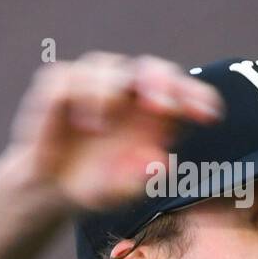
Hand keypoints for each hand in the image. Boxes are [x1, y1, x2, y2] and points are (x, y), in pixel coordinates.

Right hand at [8, 53, 223, 212]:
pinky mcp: (60, 85)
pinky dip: (72, 97)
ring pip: (105, 65)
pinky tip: (78, 124)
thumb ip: (136, 181)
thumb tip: (159, 162)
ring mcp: (94, 84)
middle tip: (162, 107)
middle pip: (151, 68)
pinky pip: (66, 77)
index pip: (184, 92)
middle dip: (160, 81)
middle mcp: (129, 93)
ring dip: (105, 91)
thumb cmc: (95, 185)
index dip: (197, 97)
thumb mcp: (115, 193)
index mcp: (157, 114)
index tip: (208, 117)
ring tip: (98, 127)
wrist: (49, 188)